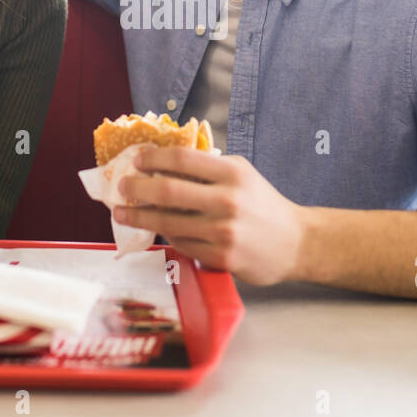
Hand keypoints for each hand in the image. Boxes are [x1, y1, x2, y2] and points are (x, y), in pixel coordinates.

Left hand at [113, 147, 307, 285]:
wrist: (294, 243)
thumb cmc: (263, 204)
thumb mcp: (242, 174)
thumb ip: (208, 168)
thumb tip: (163, 161)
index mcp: (233, 173)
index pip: (182, 160)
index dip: (154, 158)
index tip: (137, 160)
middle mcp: (228, 200)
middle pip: (168, 191)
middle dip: (137, 188)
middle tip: (121, 186)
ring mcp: (223, 232)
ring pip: (168, 222)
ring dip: (139, 216)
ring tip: (123, 212)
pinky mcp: (221, 257)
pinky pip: (181, 244)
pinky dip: (165, 235)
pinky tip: (156, 229)